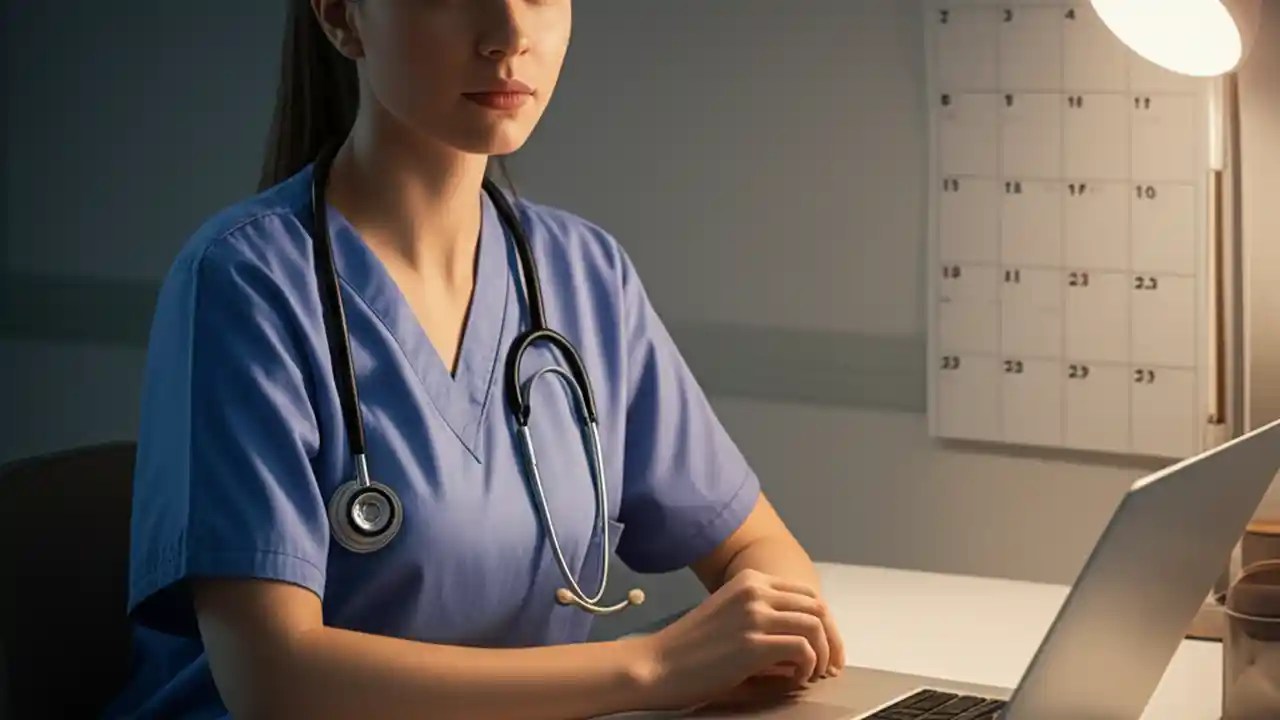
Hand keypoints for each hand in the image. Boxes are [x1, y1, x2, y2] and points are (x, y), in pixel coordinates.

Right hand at [631, 569, 841, 711]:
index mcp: (749, 581)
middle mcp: (755, 591)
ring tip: (812, 674)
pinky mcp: (754, 643)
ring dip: (821, 654)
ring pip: (816, 626)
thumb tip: (804, 642)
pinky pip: (803, 650)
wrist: (657, 665)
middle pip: (818, 607)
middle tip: (830, 665)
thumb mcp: (730, 617)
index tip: (826, 646)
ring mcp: (755, 615)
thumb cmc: (689, 649)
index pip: (806, 593)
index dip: (824, 621)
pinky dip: (807, 667)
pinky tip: (795, 678)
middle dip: (832, 639)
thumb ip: (764, 619)